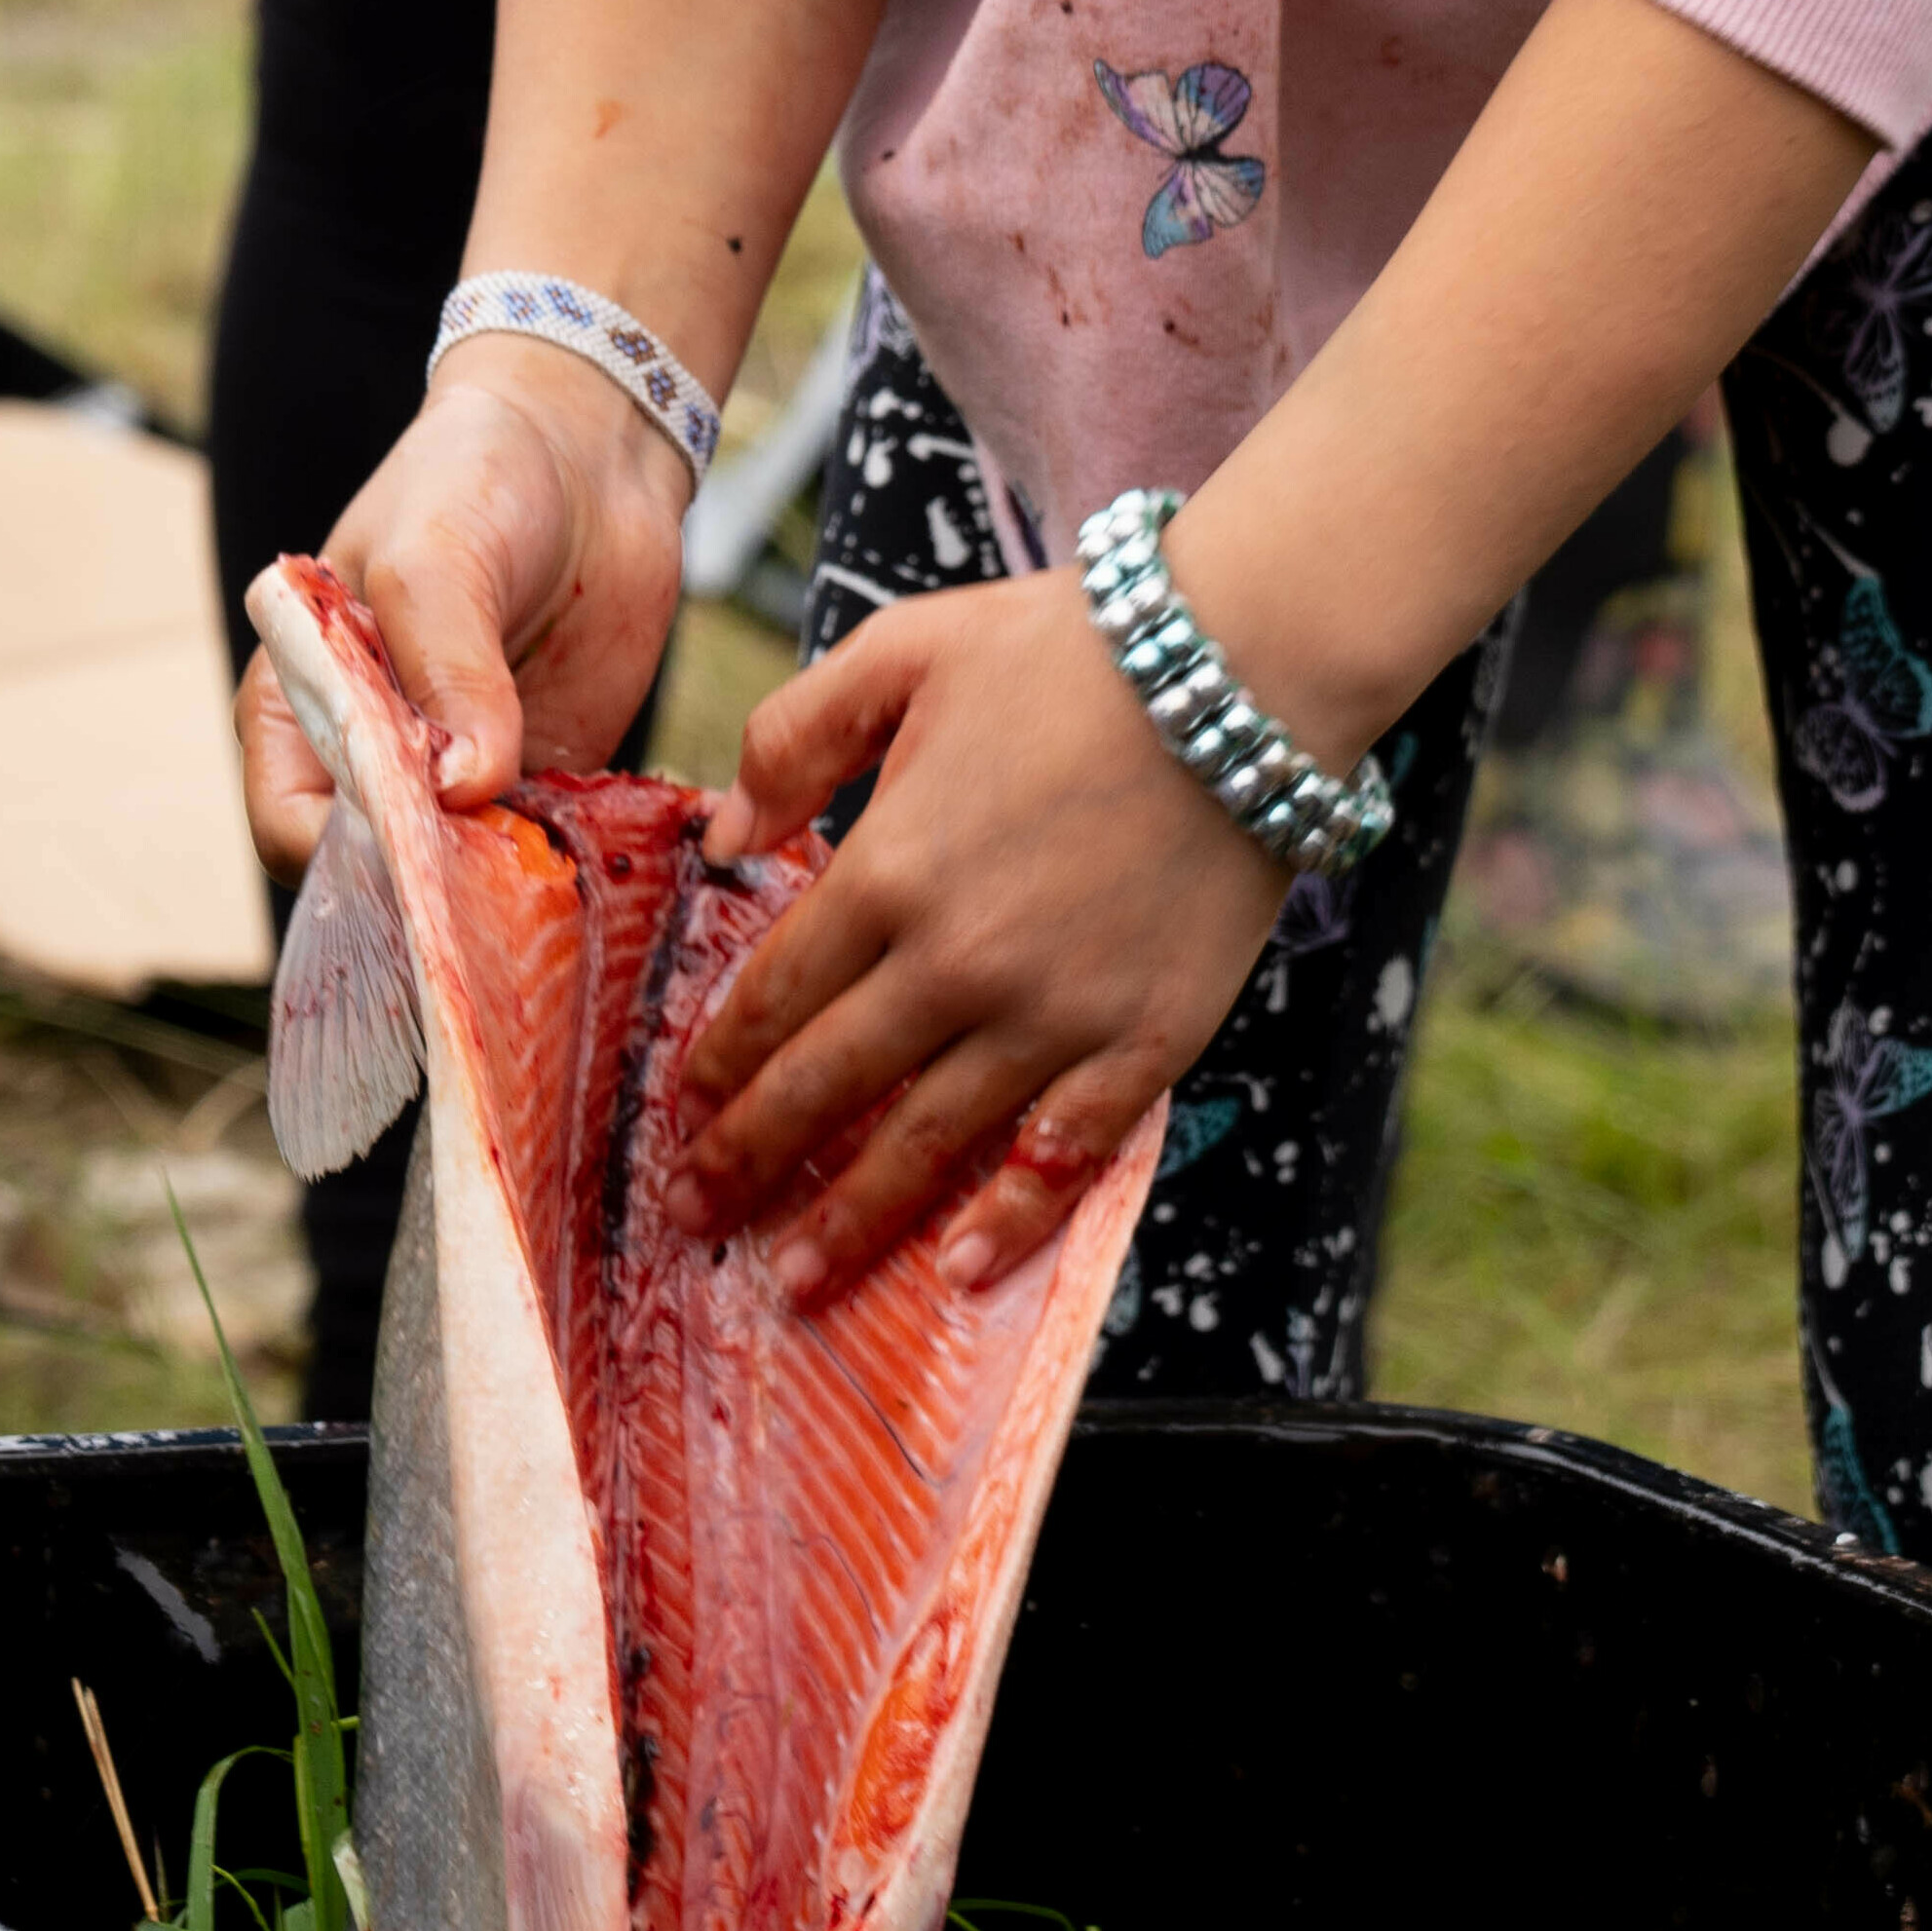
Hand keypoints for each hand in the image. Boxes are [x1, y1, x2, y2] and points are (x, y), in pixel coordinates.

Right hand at [247, 343, 697, 874]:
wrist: (587, 449)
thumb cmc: (471, 478)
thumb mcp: (435, 560)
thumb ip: (447, 674)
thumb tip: (465, 787)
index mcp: (299, 702)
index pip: (288, 822)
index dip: (337, 850)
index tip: (413, 843)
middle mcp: (368, 754)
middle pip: (374, 868)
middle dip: (425, 888)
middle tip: (493, 878)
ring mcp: (455, 774)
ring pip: (462, 879)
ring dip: (502, 891)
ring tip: (551, 875)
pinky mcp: (537, 775)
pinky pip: (540, 851)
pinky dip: (565, 865)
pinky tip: (600, 854)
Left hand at [666, 571, 1287, 1301]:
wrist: (1245, 666)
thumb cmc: (1071, 648)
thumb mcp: (904, 651)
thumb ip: (795, 735)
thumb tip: (724, 833)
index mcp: (889, 869)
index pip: (776, 993)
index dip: (723, 1060)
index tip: (686, 1108)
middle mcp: (957, 961)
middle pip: (828, 1084)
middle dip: (751, 1160)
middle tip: (697, 1215)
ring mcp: (1054, 1012)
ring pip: (927, 1143)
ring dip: (852, 1220)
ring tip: (796, 1282)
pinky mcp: (1146, 1039)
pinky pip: (1062, 1151)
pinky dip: (1010, 1219)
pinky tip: (963, 1267)